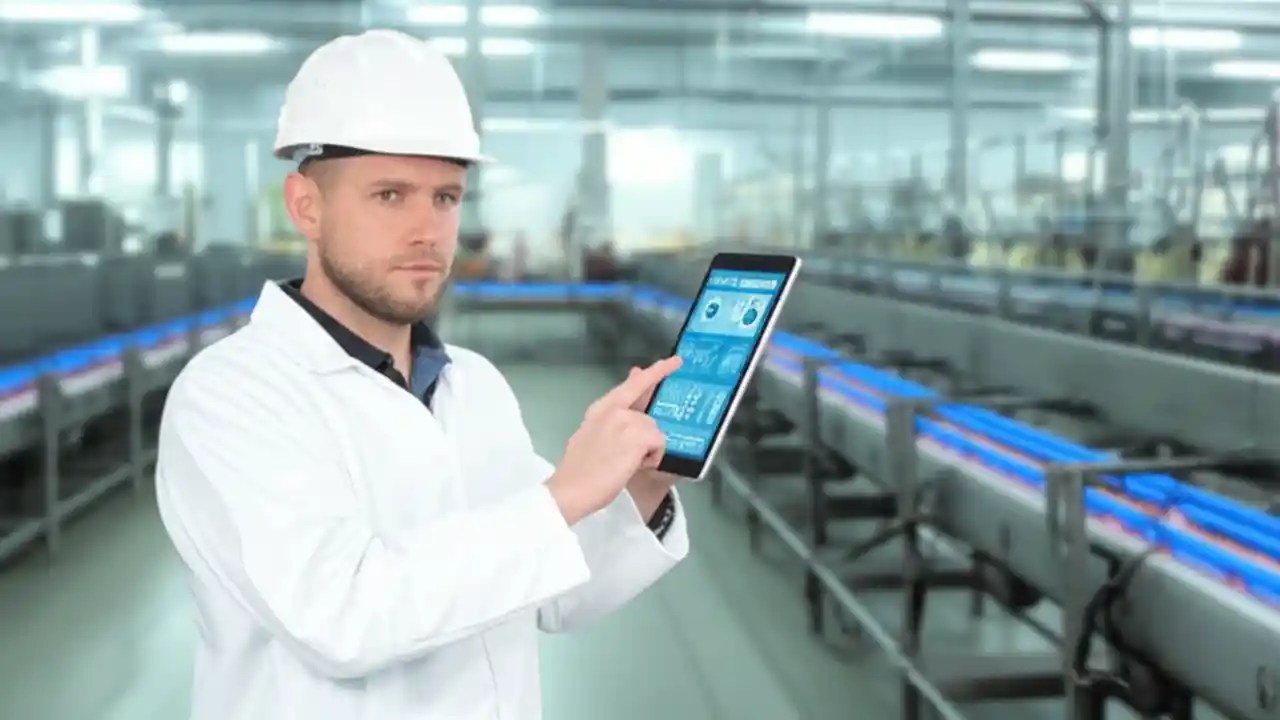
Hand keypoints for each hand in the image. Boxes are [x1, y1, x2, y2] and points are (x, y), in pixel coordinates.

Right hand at [547, 357, 681, 524]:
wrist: (570, 488)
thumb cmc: (580, 469)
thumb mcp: (593, 435)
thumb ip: (613, 419)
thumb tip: (626, 409)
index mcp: (601, 408)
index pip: (633, 385)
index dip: (656, 372)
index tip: (675, 361)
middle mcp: (614, 409)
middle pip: (648, 418)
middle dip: (645, 439)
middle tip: (631, 459)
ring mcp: (626, 420)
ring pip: (654, 432)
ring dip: (647, 450)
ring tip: (624, 465)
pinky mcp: (638, 435)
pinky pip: (659, 443)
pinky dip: (652, 458)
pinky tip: (633, 467)